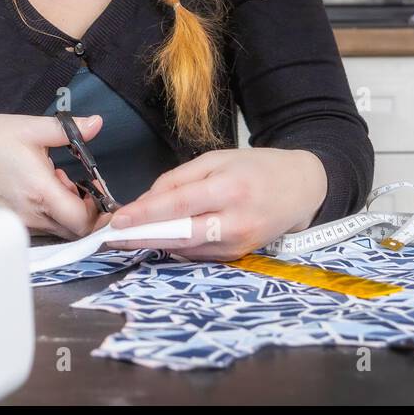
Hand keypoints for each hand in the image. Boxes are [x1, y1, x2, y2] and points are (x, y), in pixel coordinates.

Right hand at [0, 113, 105, 239]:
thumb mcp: (31, 127)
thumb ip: (69, 129)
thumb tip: (96, 124)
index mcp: (40, 191)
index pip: (82, 220)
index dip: (98, 210)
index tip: (96, 190)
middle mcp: (32, 214)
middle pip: (74, 231)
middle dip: (86, 211)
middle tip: (79, 185)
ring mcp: (21, 222)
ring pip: (59, 230)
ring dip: (68, 211)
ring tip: (57, 181)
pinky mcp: (12, 222)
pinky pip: (43, 227)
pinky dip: (51, 213)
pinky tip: (42, 189)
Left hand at [102, 147, 326, 260]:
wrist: (301, 188)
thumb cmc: (258, 168)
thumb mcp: (218, 158)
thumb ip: (180, 178)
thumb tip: (148, 200)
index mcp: (230, 189)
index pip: (178, 205)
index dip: (145, 215)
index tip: (118, 220)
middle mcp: (235, 221)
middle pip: (179, 235)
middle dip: (141, 238)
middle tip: (111, 239)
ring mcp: (238, 244)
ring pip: (185, 248)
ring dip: (154, 244)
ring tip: (128, 236)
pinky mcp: (238, 255)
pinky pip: (199, 253)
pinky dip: (177, 246)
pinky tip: (161, 238)